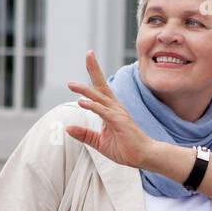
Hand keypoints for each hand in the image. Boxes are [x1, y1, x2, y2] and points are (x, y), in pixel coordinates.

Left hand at [64, 51, 152, 168]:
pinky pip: (103, 112)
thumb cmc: (125, 149)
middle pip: (102, 85)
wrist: (143, 157)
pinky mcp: (119, 122)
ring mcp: (118, 114)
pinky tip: (81, 103)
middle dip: (94, 69)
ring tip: (71, 85)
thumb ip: (84, 134)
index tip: (89, 57)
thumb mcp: (99, 143)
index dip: (94, 73)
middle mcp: (115, 108)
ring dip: (85, 90)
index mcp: (110, 110)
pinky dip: (92, 106)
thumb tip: (67, 128)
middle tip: (88, 53)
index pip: (100, 89)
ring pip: (100, 98)